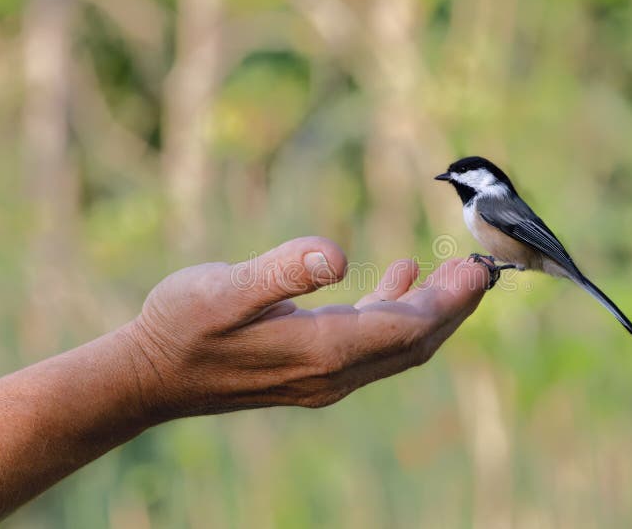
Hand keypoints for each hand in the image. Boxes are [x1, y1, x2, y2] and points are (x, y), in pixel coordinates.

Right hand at [127, 236, 487, 419]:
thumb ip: (280, 270)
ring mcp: (324, 377)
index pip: (406, 327)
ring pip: (397, 346)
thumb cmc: (181, 325)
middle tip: (480, 268)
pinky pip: (370, 345)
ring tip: (454, 271)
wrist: (151, 376)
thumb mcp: (221, 289)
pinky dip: (392, 312)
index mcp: (321, 351)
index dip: (447, 299)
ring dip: (429, 310)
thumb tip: (335, 254)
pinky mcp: (312, 371)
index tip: (478, 269)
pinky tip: (396, 277)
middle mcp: (332, 373)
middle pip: (413, 342)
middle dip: (451, 306)